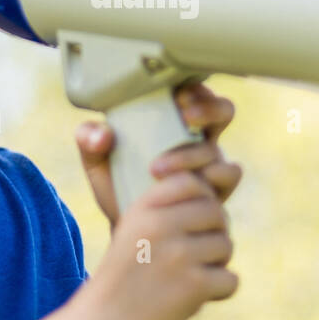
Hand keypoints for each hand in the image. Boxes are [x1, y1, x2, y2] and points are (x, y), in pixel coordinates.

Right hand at [70, 81, 242, 319]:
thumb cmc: (123, 277)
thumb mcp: (134, 229)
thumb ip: (169, 208)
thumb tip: (226, 181)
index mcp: (144, 207)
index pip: (193, 182)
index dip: (202, 200)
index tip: (190, 225)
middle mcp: (161, 225)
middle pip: (216, 213)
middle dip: (213, 233)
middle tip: (197, 256)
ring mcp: (179, 255)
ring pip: (226, 245)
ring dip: (216, 264)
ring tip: (190, 279)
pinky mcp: (193, 286)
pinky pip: (230, 280)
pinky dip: (218, 292)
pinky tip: (194, 299)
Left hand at [75, 80, 241, 229]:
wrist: (131, 230)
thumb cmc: (118, 186)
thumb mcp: (97, 162)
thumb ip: (89, 140)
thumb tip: (102, 134)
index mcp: (173, 120)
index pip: (194, 91)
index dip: (192, 88)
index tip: (176, 98)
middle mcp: (199, 137)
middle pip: (223, 110)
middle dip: (208, 109)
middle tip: (185, 118)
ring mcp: (212, 163)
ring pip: (218, 148)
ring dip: (191, 155)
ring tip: (157, 169)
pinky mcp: (219, 189)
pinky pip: (230, 175)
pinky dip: (212, 177)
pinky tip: (185, 186)